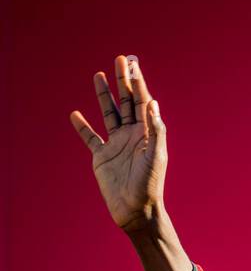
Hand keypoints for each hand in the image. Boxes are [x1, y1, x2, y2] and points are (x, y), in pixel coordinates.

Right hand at [70, 55, 166, 233]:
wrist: (136, 211)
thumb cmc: (150, 185)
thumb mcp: (156, 156)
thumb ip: (156, 129)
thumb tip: (152, 102)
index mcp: (146, 134)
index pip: (141, 102)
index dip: (137, 83)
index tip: (132, 65)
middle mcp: (131, 136)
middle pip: (125, 102)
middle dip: (123, 81)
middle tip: (120, 59)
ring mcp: (116, 145)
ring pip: (108, 114)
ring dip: (103, 95)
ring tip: (99, 76)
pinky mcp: (102, 157)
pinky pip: (90, 138)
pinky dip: (82, 127)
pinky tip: (76, 115)